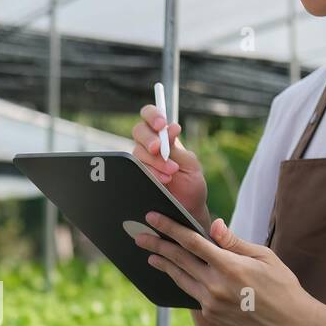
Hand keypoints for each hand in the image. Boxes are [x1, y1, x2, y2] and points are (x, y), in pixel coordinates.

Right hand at [132, 105, 208, 220]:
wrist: (187, 209)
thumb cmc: (190, 185)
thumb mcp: (190, 164)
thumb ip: (177, 148)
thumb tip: (170, 128)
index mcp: (164, 137)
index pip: (151, 116)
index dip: (153, 115)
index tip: (162, 124)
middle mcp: (150, 147)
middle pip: (138, 131)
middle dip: (149, 139)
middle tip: (160, 150)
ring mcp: (141, 162)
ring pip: (137, 152)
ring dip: (154, 161)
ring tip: (171, 173)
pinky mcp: (136, 177)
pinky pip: (135, 171)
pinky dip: (150, 174)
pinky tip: (163, 180)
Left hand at [134, 213, 325, 325]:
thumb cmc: (283, 287)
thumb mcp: (264, 257)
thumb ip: (234, 242)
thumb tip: (214, 225)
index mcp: (229, 266)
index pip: (191, 242)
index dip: (170, 228)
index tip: (153, 217)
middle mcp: (215, 285)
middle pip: (178, 259)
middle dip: (157, 245)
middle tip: (139, 235)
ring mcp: (211, 303)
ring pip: (180, 278)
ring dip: (163, 264)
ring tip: (150, 255)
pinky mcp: (211, 315)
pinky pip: (190, 292)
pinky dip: (180, 280)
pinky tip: (173, 273)